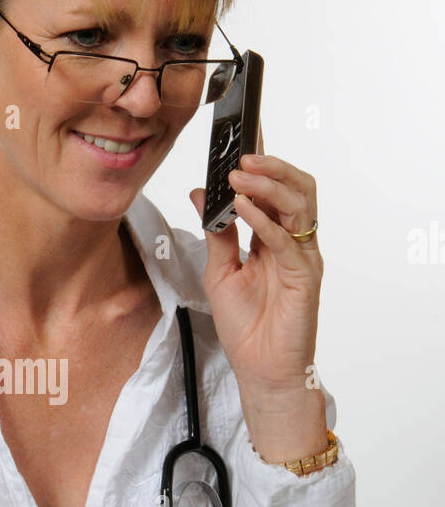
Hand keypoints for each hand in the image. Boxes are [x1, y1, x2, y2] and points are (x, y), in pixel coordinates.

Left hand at [188, 123, 322, 398]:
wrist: (261, 371)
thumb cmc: (247, 327)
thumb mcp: (219, 271)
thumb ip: (216, 231)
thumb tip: (201, 191)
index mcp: (274, 238)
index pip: (274, 189)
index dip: (264, 160)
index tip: (243, 134)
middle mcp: (294, 243)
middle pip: (296, 187)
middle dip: (269, 166)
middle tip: (239, 156)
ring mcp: (303, 258)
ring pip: (299, 204)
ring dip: (269, 184)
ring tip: (240, 174)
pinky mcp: (305, 278)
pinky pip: (287, 240)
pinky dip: (265, 220)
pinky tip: (243, 208)